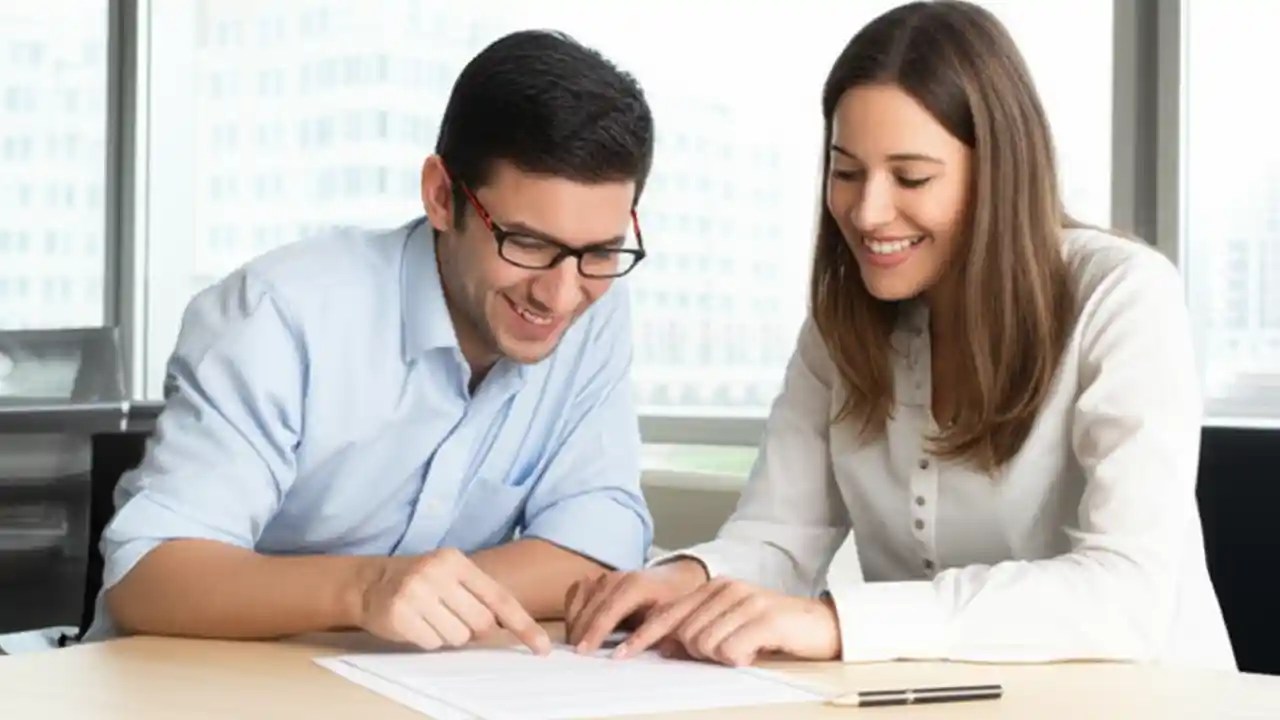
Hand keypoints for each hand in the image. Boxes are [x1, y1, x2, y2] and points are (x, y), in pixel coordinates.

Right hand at [355, 547, 550, 653]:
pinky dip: (428, 640)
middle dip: (473, 629)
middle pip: (481, 623)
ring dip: (448, 635)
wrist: (370, 582)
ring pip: (458, 637)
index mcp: (457, 561)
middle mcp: (437, 573)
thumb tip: (510, 626)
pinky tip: (416, 624)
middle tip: (452, 616)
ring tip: (430, 617)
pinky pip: (432, 643)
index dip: (523, 625)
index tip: (541, 647)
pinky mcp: (400, 615)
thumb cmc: (421, 581)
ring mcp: (417, 593)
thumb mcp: (450, 575)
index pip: (499, 597)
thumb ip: (479, 594)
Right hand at [564, 559, 708, 651]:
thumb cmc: (675, 600)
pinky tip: (575, 625)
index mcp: (635, 585)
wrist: (677, 577)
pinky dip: (573, 608)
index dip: (594, 632)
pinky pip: (578, 591)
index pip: (608, 611)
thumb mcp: (668, 619)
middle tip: (576, 655)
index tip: (583, 652)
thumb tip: (621, 654)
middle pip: (590, 606)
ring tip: (574, 642)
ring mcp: (606, 576)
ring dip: (574, 620)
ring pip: (580, 596)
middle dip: (580, 631)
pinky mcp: (599, 579)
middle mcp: (617, 577)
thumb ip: (646, 635)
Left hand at [614, 578, 841, 666]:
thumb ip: (698, 632)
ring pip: (705, 645)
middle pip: (685, 635)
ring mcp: (746, 602)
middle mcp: (727, 589)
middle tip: (728, 652)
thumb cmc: (774, 630)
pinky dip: (738, 659)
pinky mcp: (765, 619)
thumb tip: (664, 647)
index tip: (620, 655)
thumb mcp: (730, 628)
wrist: (822, 625)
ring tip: (746, 650)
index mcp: (714, 589)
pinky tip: (754, 653)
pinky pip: (730, 651)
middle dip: (698, 653)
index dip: (643, 637)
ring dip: (722, 657)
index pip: (668, 614)